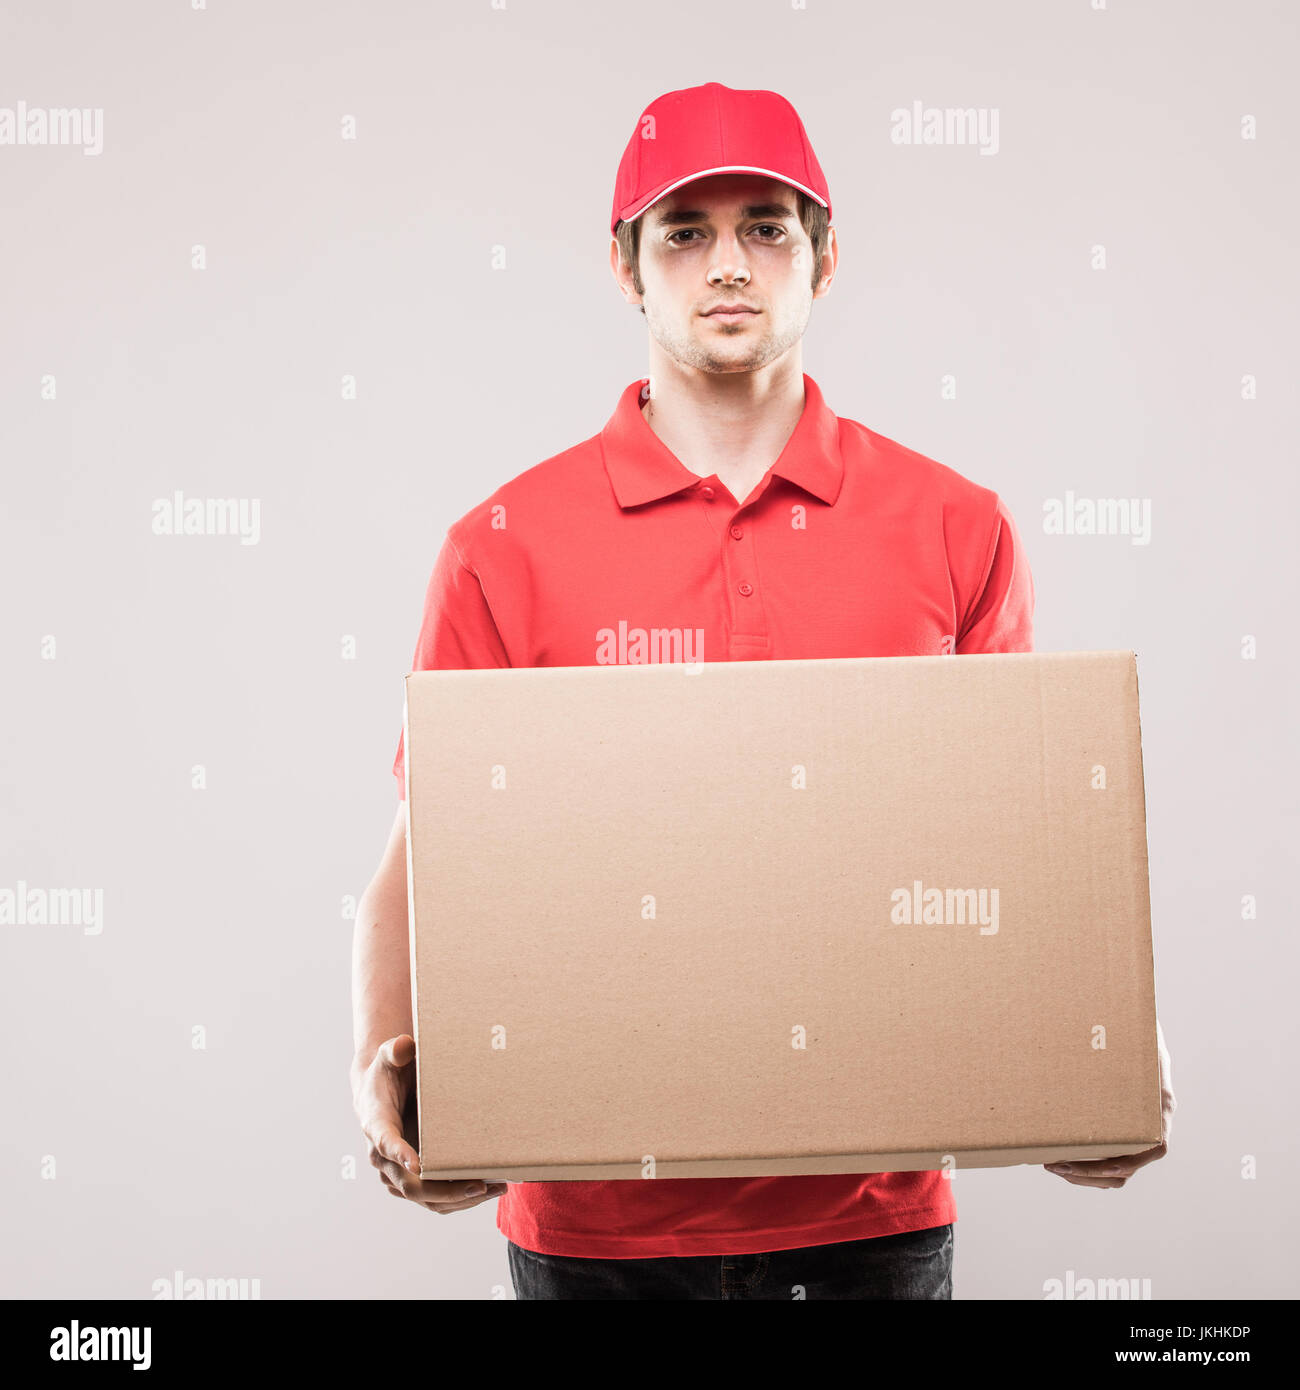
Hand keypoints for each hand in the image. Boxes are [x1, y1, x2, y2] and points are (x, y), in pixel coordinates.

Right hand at [354, 1034, 506, 1213]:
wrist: (380, 1092)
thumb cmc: (389, 1073)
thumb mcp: (389, 1056)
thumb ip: (395, 1050)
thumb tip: (405, 1046)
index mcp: (377, 1124)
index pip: (386, 1142)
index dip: (400, 1154)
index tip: (419, 1165)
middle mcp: (383, 1156)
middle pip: (410, 1183)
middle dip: (444, 1188)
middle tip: (478, 1185)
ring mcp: (396, 1172)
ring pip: (424, 1198)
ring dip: (458, 1199)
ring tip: (493, 1189)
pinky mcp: (411, 1179)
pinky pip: (433, 1199)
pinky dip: (458, 1200)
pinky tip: (486, 1190)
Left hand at [1044, 1019, 1175, 1188]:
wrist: (1139, 1024)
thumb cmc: (1137, 1027)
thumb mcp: (1140, 1030)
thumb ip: (1137, 1035)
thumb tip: (1124, 1023)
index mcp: (1161, 1104)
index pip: (1153, 1147)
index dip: (1121, 1162)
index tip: (1088, 1162)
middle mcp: (1154, 1123)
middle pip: (1128, 1167)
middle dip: (1089, 1173)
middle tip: (1053, 1165)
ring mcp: (1138, 1129)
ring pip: (1117, 1170)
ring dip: (1084, 1174)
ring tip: (1051, 1164)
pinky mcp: (1121, 1128)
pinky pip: (1109, 1158)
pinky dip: (1086, 1163)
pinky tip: (1060, 1154)